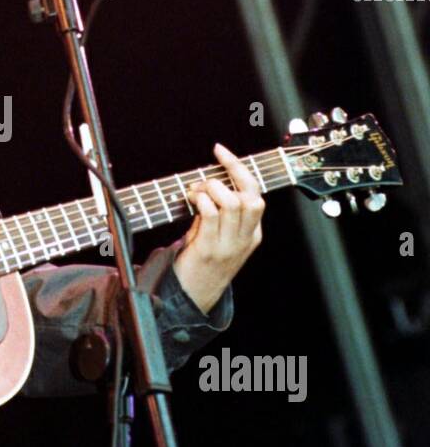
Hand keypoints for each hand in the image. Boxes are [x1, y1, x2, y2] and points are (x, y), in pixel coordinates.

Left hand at [172, 142, 264, 314]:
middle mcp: (244, 239)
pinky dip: (201, 200)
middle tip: (205, 178)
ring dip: (211, 189)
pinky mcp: (209, 250)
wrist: (193, 295)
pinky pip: (211, 215)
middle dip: (228, 174)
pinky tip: (191, 201)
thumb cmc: (203, 260)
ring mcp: (228, 245)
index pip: (255, 194)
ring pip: (232, 203)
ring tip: (195, 193)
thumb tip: (207, 181)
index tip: (220, 150)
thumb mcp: (220, 235)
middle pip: (250, 197)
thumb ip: (220, 211)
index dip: (238, 167)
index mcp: (252, 234)